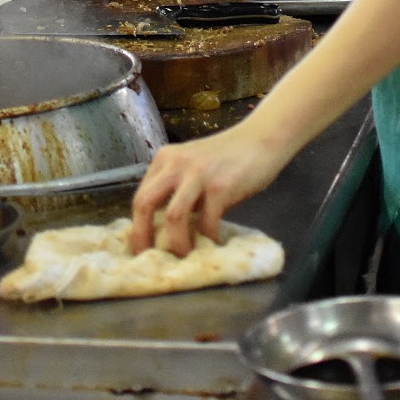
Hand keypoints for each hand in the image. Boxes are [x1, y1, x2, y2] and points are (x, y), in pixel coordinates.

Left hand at [128, 123, 289, 256]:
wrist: (262, 139)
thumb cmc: (229, 157)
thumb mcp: (194, 166)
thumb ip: (178, 189)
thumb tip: (166, 229)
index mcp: (165, 159)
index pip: (139, 196)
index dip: (137, 227)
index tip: (142, 248)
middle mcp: (176, 163)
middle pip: (144, 203)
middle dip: (143, 237)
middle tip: (152, 259)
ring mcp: (198, 173)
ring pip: (173, 216)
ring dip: (176, 243)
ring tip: (184, 256)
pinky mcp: (221, 185)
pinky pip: (207, 222)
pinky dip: (208, 239)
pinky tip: (213, 245)